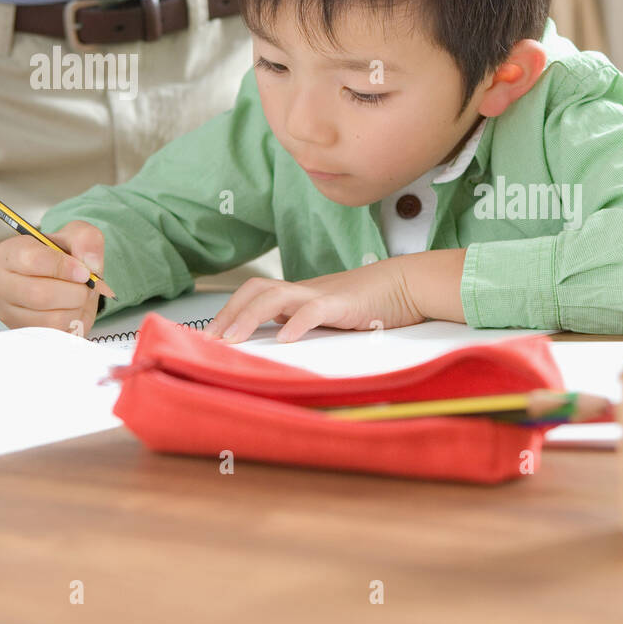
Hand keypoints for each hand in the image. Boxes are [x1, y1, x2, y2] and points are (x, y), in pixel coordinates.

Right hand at [0, 220, 114, 334]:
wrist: (64, 282)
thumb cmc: (64, 258)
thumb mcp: (78, 237)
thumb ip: (87, 239)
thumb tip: (90, 263)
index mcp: (9, 253)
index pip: (31, 260)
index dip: (63, 268)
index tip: (83, 272)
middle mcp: (0, 282)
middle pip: (39, 294)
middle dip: (74, 292)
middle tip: (84, 286)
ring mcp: (7, 310)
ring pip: (50, 318)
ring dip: (75, 308)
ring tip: (75, 297)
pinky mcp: (21, 330)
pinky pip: (54, 333)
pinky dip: (72, 322)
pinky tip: (69, 309)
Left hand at [203, 258, 425, 343]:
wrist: (410, 283)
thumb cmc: (376, 301)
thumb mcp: (333, 314)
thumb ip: (305, 319)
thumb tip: (277, 331)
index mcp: (301, 294)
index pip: (255, 294)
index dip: (231, 312)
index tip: (212, 337)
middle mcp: (305, 290)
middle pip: (256, 289)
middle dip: (230, 313)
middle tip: (212, 341)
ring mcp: (323, 294)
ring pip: (274, 295)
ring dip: (249, 317)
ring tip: (233, 340)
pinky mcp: (344, 303)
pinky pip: (314, 310)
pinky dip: (296, 324)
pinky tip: (285, 340)